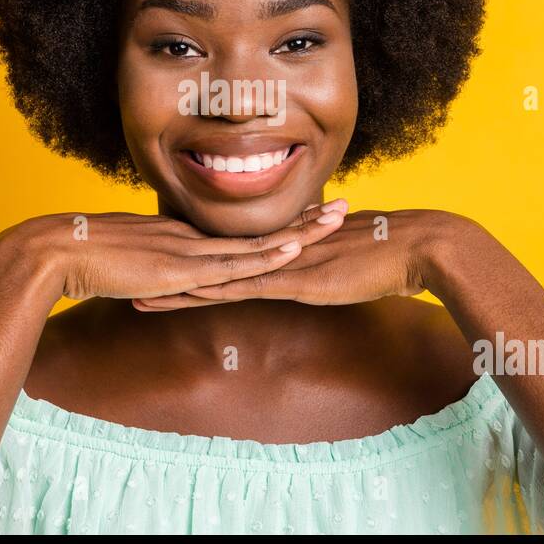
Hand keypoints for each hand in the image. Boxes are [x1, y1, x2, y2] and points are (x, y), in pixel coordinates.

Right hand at [1, 199, 351, 303]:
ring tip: (337, 220)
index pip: (240, 233)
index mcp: (182, 237)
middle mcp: (192, 237)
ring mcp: (189, 250)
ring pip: (256, 241)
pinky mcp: (180, 268)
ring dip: (299, 232)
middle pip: (259, 229)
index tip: (311, 217)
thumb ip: (147, 270)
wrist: (56, 252)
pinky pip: (231, 264)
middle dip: (304, 220)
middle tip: (344, 206)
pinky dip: (264, 257)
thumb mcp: (126, 266)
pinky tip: (292, 253)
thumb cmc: (82, 260)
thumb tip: (158, 280)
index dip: (278, 225)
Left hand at [131, 208, 470, 308]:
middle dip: (167, 274)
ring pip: (216, 276)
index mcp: (283, 247)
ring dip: (175, 288)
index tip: (156, 268)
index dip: (190, 260)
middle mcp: (274, 251)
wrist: (417, 246)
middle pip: (209, 263)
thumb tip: (317, 271)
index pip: (227, 255)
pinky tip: (183, 297)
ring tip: (135, 296)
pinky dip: (211, 291)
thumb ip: (327, 265)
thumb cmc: (392, 256)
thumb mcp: (348, 263)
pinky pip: (243, 287)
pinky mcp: (294, 279)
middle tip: (126, 279)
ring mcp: (281, 263)